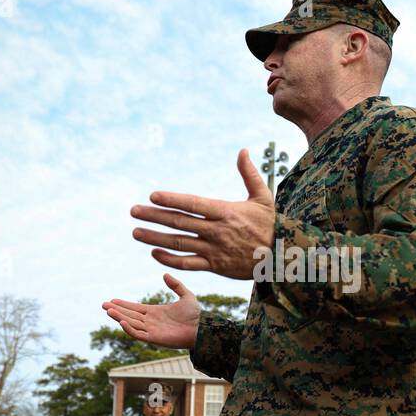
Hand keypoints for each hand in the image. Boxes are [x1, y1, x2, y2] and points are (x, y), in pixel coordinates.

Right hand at [103, 274, 200, 348]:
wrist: (202, 328)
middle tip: (103, 304)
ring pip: (131, 323)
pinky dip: (129, 328)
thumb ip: (176, 285)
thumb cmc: (196, 315)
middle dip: (116, 310)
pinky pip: (138, 334)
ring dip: (119, 317)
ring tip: (108, 310)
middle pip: (130, 315)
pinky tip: (121, 321)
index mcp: (156, 312)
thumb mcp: (186, 295)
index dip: (124, 304)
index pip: (136, 308)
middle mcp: (151, 322)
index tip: (112, 299)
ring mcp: (152, 330)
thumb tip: (165, 274)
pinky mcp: (154, 339)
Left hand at [129, 149, 275, 280]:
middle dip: (154, 216)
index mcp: (226, 211)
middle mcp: (216, 231)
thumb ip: (249, 174)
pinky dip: (169, 259)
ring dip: (155, 237)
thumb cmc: (271, 224)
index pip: (193, 204)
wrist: (281, 256)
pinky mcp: (214, 266)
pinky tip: (153, 252)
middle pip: (179, 222)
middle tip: (133, 211)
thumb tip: (243, 150)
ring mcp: (214, 249)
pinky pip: (187, 263)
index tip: (152, 196)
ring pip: (178, 243)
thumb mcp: (263, 197)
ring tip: (135, 232)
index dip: (172, 200)